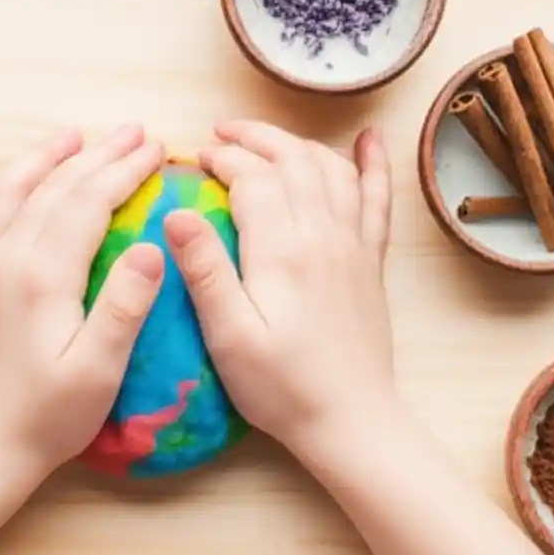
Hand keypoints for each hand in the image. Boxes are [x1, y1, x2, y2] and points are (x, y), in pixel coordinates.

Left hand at [0, 125, 165, 481]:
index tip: (158, 149)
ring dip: (40, 158)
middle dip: (97, 154)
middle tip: (135, 132)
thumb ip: (125, 306)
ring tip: (71, 137)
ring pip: (4, 191)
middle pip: (52, 187)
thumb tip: (152, 246)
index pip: (88, 201)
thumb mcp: (99, 371)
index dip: (125, 169)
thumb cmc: (46, 419)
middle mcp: (1, 259)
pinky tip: (0, 186)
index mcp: (42, 276)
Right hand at [166, 121, 393, 456]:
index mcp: (282, 249)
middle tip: (221, 135)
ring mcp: (352, 244)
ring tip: (266, 139)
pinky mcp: (370, 261)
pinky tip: (369, 140)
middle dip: (255, 138)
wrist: (350, 419)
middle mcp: (322, 234)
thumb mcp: (229, 335)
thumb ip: (205, 270)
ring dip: (297, 144)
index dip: (223, 159)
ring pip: (330, 169)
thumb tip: (176, 212)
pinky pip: (377, 198)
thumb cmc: (281, 386)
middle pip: (292, 160)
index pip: (253, 177)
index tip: (196, 159)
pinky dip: (372, 163)